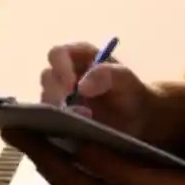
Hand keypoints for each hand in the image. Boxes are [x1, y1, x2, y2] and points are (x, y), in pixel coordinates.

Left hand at [2, 130, 184, 184]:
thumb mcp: (141, 176)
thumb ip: (105, 160)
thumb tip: (73, 142)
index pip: (57, 170)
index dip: (33, 148)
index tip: (10, 127)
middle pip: (58, 175)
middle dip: (36, 151)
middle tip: (15, 128)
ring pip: (71, 176)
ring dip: (52, 156)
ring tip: (36, 134)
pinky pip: (86, 177)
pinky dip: (73, 161)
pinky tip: (73, 147)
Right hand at [41, 41, 155, 138]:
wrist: (139, 120)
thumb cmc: (132, 92)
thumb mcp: (125, 79)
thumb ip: (107, 74)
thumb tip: (81, 87)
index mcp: (78, 56)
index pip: (58, 54)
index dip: (60, 67)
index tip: (71, 86)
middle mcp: (63, 74)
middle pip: (48, 78)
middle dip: (57, 94)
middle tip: (72, 110)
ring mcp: (59, 96)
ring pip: (46, 100)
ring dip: (58, 111)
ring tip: (80, 121)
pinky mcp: (58, 117)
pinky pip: (49, 119)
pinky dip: (57, 124)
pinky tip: (72, 131)